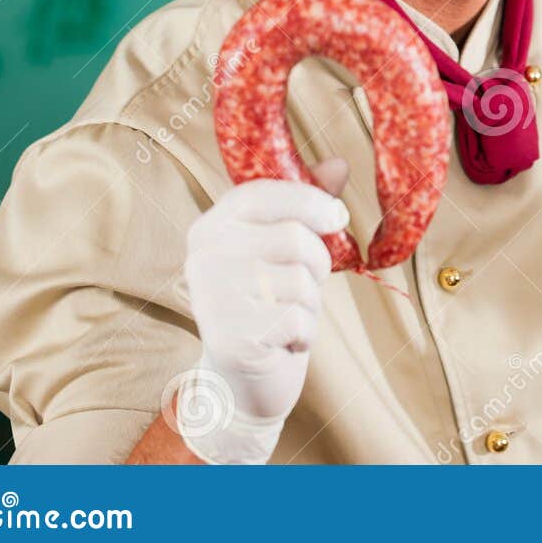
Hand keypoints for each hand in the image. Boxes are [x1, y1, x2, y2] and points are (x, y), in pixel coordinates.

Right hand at [178, 159, 349, 463]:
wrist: (243, 379)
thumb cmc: (269, 302)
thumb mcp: (285, 249)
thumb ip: (306, 205)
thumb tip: (339, 163)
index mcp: (210, 227)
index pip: (261, 193)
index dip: (308, 200)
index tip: (337, 217)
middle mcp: (202, 258)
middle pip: (291, 238)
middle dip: (317, 263)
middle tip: (304, 286)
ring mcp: (211, 298)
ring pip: (299, 280)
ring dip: (311, 302)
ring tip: (288, 314)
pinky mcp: (229, 338)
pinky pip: (298, 320)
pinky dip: (305, 333)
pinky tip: (283, 340)